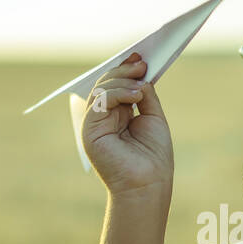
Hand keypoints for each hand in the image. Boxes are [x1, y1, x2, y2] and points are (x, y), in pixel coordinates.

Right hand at [81, 52, 174, 196]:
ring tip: (141, 85)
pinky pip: (100, 101)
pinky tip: (135, 95)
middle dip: (125, 70)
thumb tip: (141, 73)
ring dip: (123, 81)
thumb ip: (145, 95)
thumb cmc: (153, 158)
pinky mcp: (90, 130)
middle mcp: (104, 118)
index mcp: (118, 116)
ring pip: (102, 89)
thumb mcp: (153, 118)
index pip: (117, 85)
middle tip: (143, 64)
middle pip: (107, 84)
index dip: (126, 69)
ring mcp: (95, 124)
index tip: (142, 58)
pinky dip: (117, 93)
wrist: (148, 185)